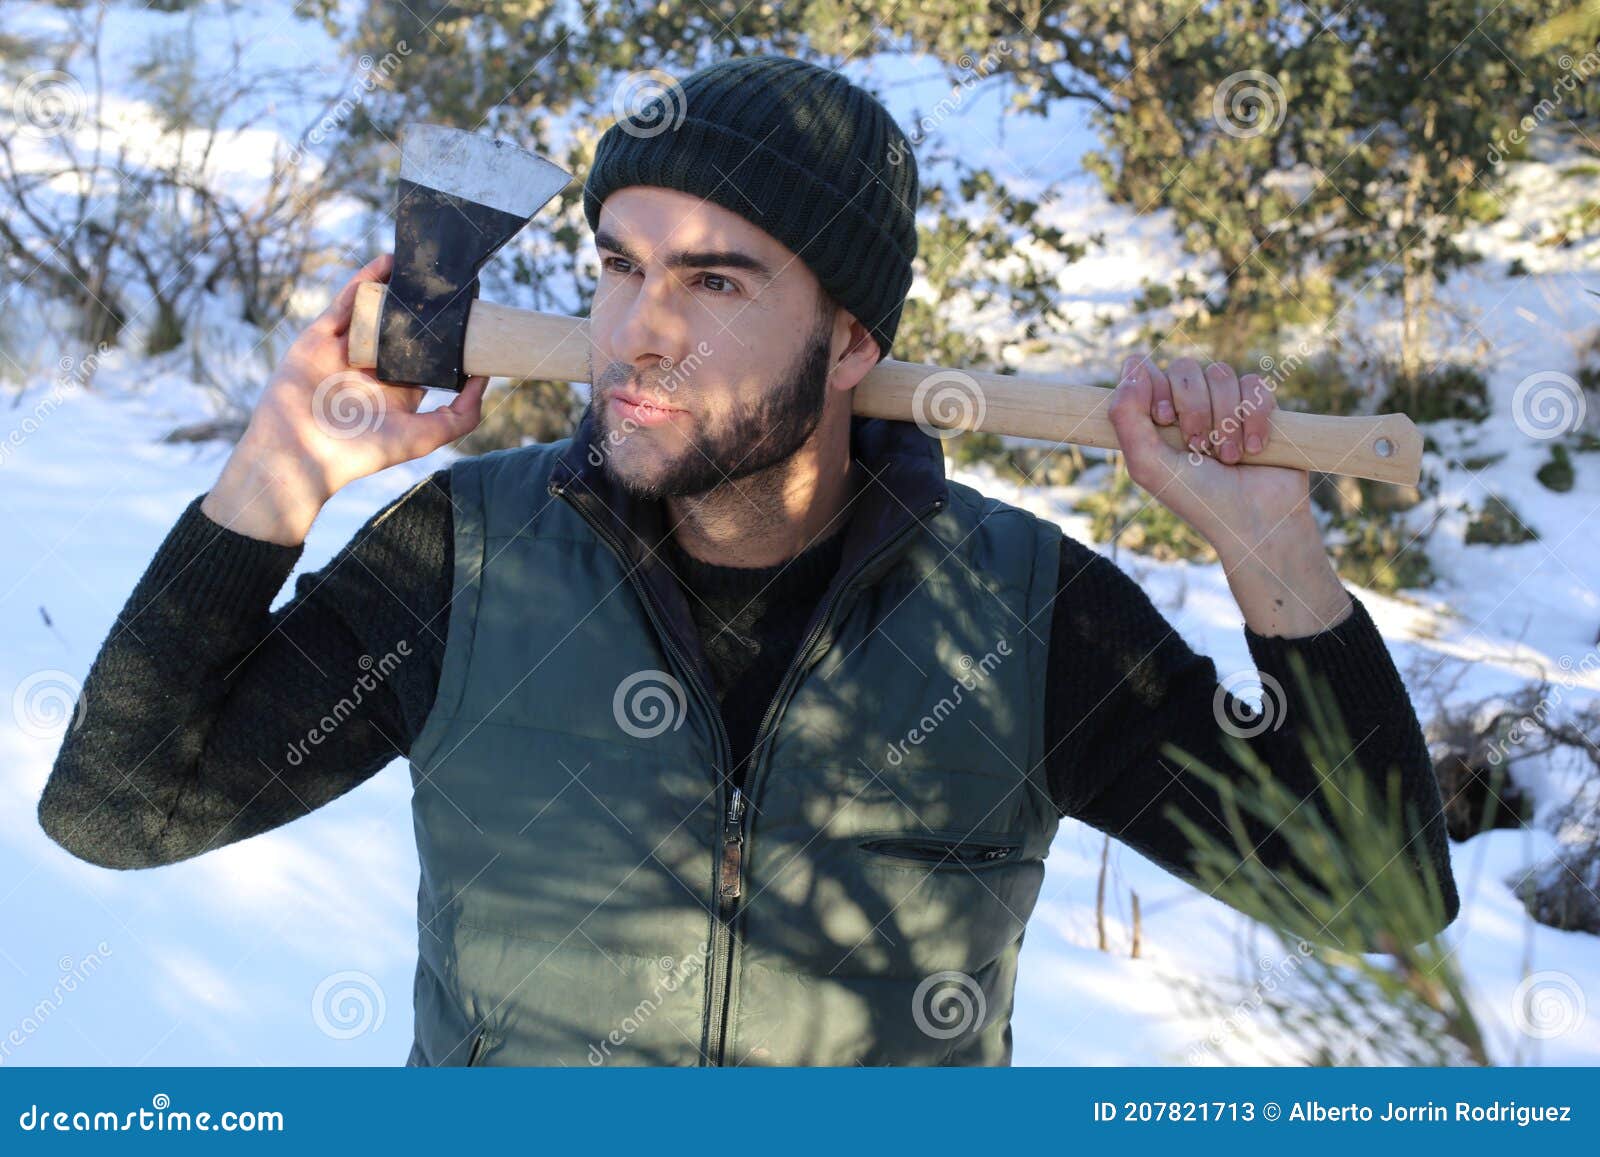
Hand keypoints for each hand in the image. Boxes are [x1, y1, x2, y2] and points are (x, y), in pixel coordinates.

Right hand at [202, 254, 486, 544]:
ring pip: (373, 311)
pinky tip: (387, 263)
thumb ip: (461, 415)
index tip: (469, 312)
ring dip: (394, 287)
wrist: (300, 453)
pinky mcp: (319, 338)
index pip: (426, 356)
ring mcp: (344, 351)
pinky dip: (365, 281)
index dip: (445, 335)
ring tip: (421, 265)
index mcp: (396, 392)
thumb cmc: (362, 451)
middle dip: (420, 306)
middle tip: (447, 281)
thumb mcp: (425, 437)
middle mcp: (371, 369)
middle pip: (400, 328)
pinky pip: (344, 303)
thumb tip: (484, 379)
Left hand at [1108, 354, 1350, 636]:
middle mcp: (1188, 407)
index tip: (1163, 418)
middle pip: (1184, 368)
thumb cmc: (1198, 498)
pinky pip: (1254, 384)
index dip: (1155, 386)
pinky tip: (1255, 449)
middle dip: (1194, 408)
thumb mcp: (1148, 465)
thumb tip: (1133, 365)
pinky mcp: (1260, 407)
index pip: (1145, 371)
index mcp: (1155, 418)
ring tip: (1229, 458)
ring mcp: (1225, 405)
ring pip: (1220, 373)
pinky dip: (1255, 417)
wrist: (1257, 521)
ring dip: (1226, 420)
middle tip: (1199, 447)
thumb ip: (1126, 417)